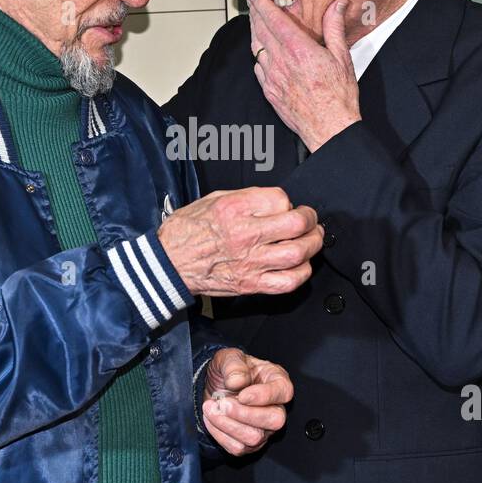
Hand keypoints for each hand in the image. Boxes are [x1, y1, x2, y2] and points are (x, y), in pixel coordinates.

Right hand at [157, 186, 321, 296]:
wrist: (169, 263)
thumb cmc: (187, 232)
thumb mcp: (213, 200)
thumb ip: (246, 199)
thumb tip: (274, 202)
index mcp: (234, 209)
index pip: (280, 199)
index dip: (287, 201)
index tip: (285, 206)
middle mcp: (244, 235)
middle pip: (296, 224)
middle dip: (311, 219)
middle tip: (310, 220)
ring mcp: (250, 262)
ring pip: (298, 253)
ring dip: (313, 244)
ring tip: (312, 239)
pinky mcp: (251, 284)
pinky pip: (288, 282)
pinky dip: (302, 273)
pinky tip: (301, 265)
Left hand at [200, 348, 291, 455]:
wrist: (215, 387)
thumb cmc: (229, 372)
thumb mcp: (228, 357)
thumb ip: (234, 364)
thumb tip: (237, 381)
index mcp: (276, 381)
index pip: (284, 392)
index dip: (264, 396)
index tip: (242, 395)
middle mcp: (275, 407)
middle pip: (275, 420)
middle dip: (245, 414)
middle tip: (224, 403)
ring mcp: (264, 428)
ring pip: (255, 438)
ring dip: (228, 425)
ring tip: (212, 408)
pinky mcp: (250, 443)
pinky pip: (238, 447)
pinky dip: (220, 434)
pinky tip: (213, 418)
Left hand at [249, 0, 359, 152]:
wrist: (329, 128)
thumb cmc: (338, 97)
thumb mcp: (342, 57)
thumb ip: (334, 28)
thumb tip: (337, 6)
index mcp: (298, 49)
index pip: (273, 19)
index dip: (262, 4)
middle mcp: (281, 61)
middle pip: (260, 30)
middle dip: (254, 13)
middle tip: (253, 3)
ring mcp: (272, 77)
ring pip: (255, 48)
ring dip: (254, 32)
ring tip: (255, 23)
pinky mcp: (269, 91)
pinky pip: (258, 67)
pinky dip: (257, 55)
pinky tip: (261, 52)